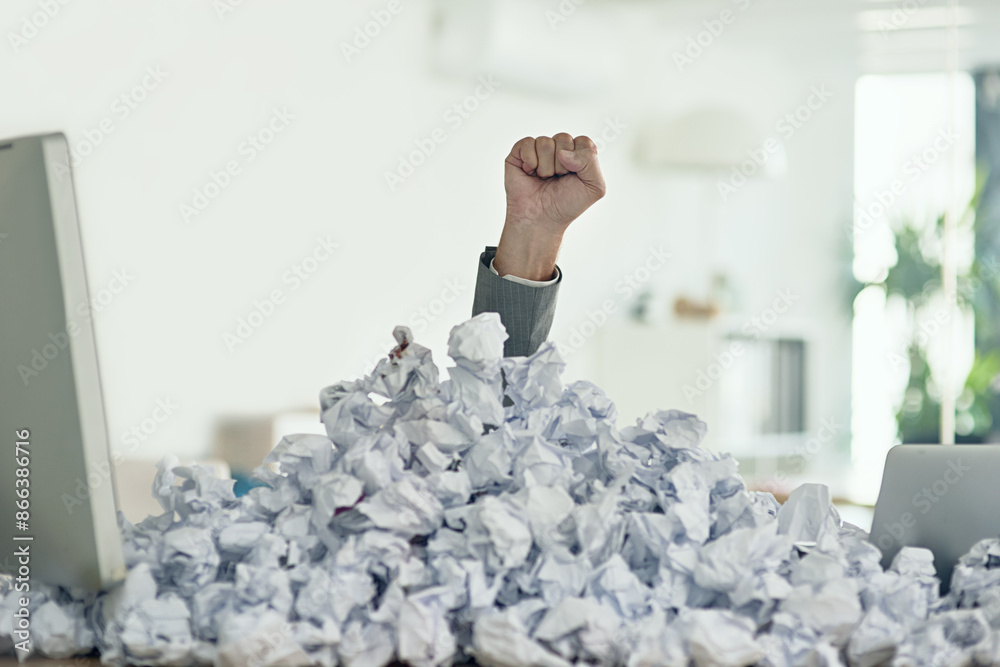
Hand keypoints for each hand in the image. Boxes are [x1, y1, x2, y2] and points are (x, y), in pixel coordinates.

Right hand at [493, 134, 605, 280]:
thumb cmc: (566, 205)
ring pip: (545, 142)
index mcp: (578, 155)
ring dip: (546, 167)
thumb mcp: (594, 187)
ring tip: (543, 179)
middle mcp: (558, 149)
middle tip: (557, 180)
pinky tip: (530, 173)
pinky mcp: (519, 153)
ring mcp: (538, 150)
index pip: (583, 141)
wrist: (540, 220)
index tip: (575, 177)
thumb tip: (563, 152)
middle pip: (563, 138)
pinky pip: (527, 143)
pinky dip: (530, 161)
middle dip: (562, 165)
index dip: (579, 160)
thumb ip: (591, 161)